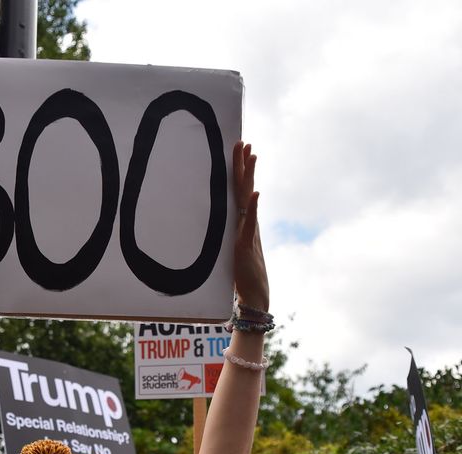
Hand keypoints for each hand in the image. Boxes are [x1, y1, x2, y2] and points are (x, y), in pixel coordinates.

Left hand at [232, 141, 267, 311]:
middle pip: (245, 189)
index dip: (240, 171)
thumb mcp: (230, 251)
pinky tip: (255, 193)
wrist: (255, 294)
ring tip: (252, 156)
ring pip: (248, 199)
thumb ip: (227, 237)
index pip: (241, 191)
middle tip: (244, 142)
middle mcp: (247, 224)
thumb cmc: (242, 275)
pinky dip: (252, 207)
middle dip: (244, 165)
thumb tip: (215, 225)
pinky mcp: (246, 245)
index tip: (240, 149)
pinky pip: (251, 223)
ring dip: (250, 177)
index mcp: (243, 223)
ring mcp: (248, 232)